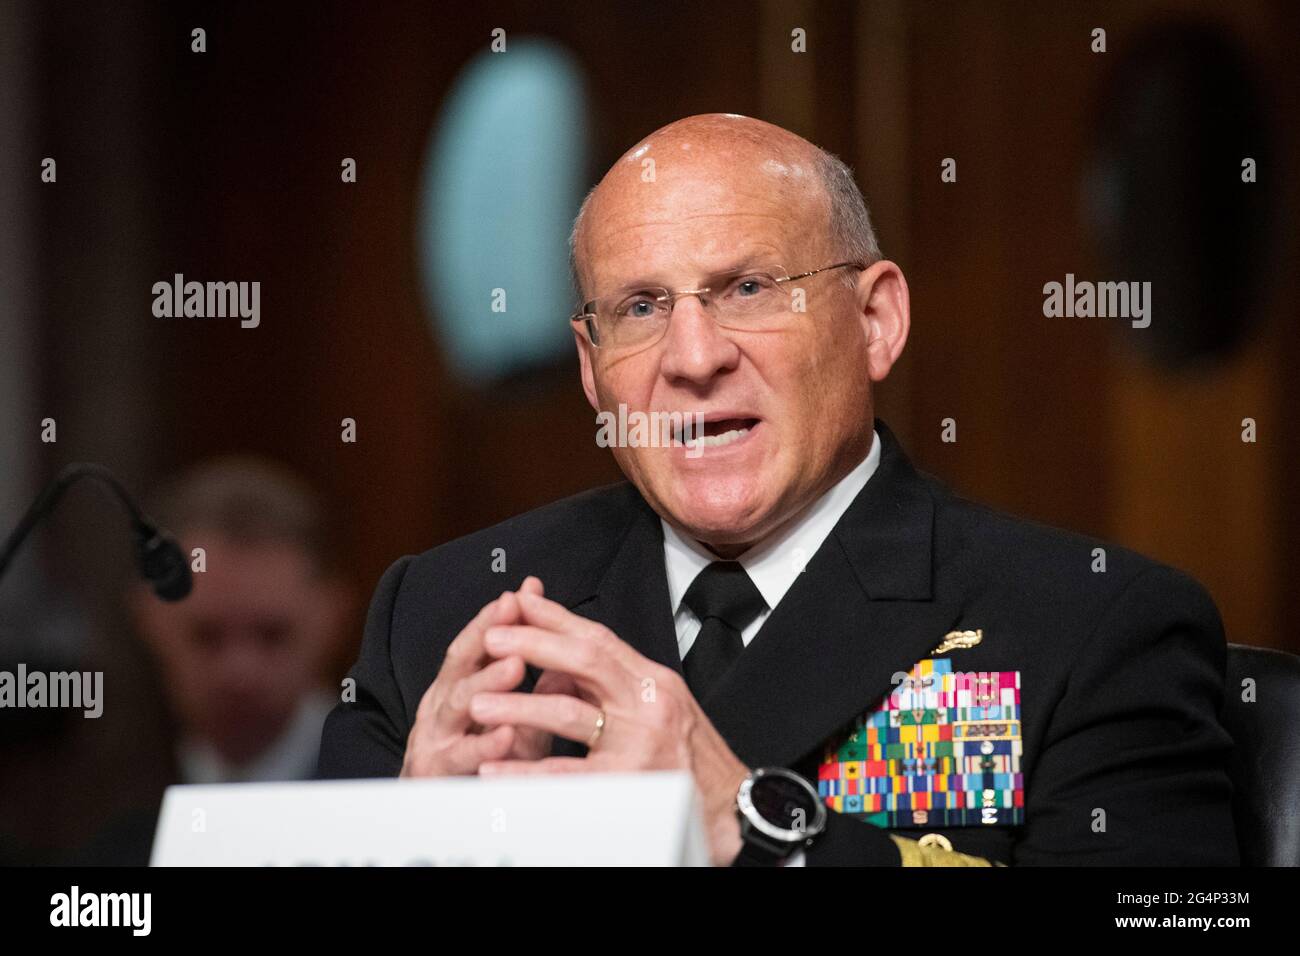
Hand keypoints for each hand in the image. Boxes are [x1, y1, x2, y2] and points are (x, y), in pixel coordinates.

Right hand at [400, 576, 573, 775]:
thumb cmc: (480, 760)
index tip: (519, 594)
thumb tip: (567, 647)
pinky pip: (461, 757)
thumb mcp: (513, 717)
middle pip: (459, 664)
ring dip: (487, 682)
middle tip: (512, 613)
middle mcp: (439, 707)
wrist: (437, 815)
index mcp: (455, 687)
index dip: (494, 618)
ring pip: (457, 704)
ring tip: (516, 666)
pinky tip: (506, 735)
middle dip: (486, 636)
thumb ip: (537, 684)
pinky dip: (483, 745)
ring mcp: (434, 738)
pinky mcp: (437, 773)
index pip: (475, 645)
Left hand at [471, 589, 748, 865]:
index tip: (519, 602)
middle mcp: (649, 704)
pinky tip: (495, 767)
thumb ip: (617, 683)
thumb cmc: (696, 760)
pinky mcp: (626, 786)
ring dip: (517, 705)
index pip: (600, 638)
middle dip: (533, 644)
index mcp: (654, 680)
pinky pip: (566, 776)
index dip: (555, 617)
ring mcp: (638, 745)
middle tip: (492, 637)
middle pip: (585, 659)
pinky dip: (526, 771)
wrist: (735, 810)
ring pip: (569, 714)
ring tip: (477, 701)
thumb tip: (564, 661)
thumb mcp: (663, 706)